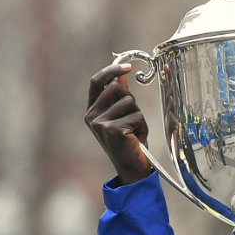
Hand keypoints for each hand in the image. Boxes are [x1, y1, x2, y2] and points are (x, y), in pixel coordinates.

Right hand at [85, 63, 151, 184]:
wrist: (132, 169)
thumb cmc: (129, 142)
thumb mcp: (123, 116)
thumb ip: (119, 97)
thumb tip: (121, 76)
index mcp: (91, 111)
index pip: (96, 81)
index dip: (111, 70)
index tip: (128, 66)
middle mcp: (91, 116)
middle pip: (117, 88)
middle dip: (131, 100)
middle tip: (133, 119)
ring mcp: (100, 123)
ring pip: (129, 102)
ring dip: (138, 116)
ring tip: (134, 131)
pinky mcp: (113, 130)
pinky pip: (137, 116)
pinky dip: (142, 126)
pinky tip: (137, 138)